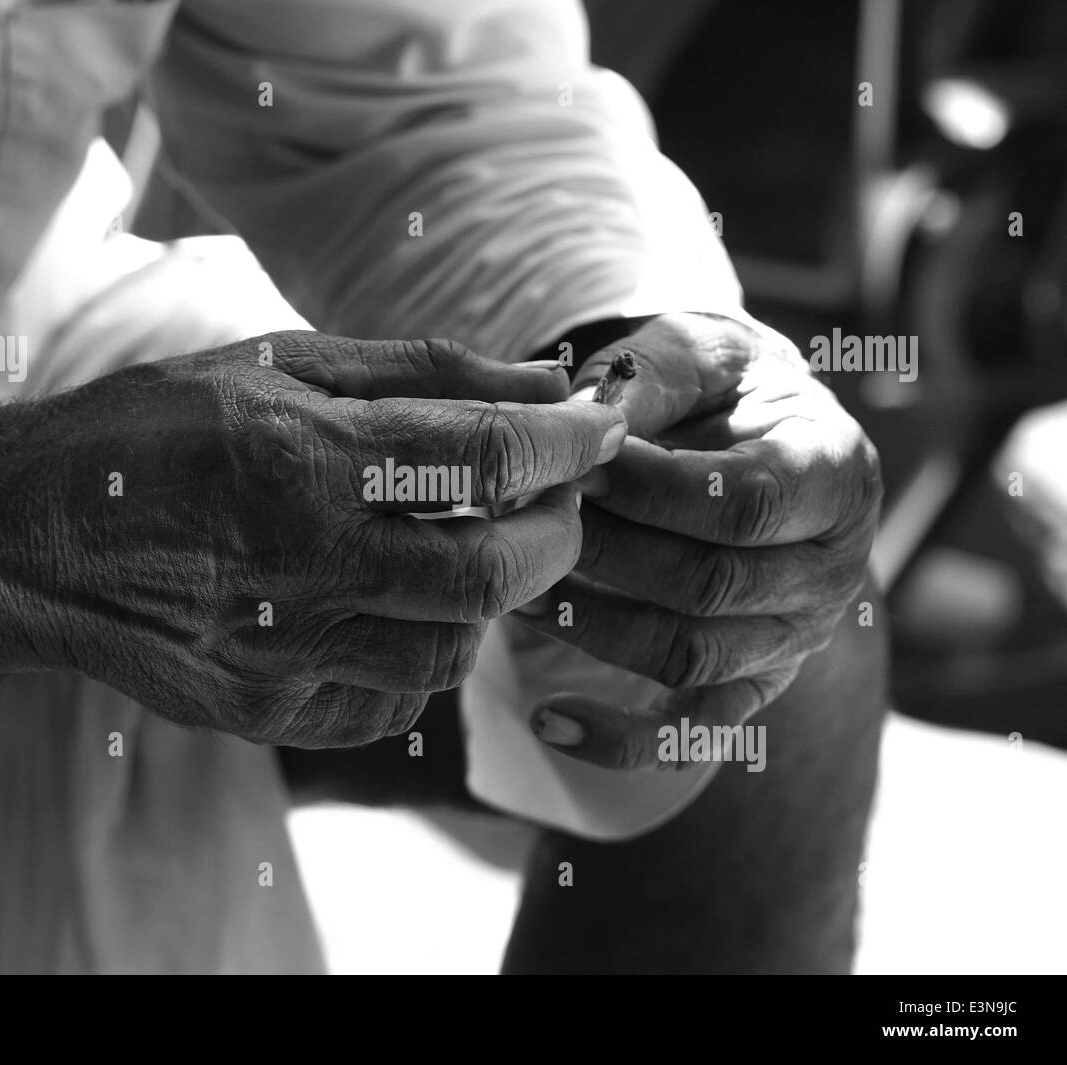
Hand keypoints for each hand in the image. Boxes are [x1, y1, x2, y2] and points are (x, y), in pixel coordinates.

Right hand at [0, 331, 625, 747]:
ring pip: (452, 652)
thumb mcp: (273, 363)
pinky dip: (420, 659)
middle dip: (555, 535)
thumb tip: (540, 378)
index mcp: (303, 455)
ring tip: (475, 551)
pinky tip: (395, 612)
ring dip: (491, 600)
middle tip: (559, 502)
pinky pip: (392, 706)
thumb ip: (417, 370)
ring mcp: (279, 652)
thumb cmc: (150, 431)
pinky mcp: (262, 711)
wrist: (26, 540)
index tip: (602, 427)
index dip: (569, 442)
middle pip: (492, 571)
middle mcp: (300, 561)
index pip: (489, 456)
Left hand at [518, 313, 881, 768]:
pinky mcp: (752, 683)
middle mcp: (834, 568)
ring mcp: (796, 636)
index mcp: (836, 474)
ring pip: (691, 655)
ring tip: (521, 590)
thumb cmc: (715, 389)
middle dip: (608, 554)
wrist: (747, 434)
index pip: (746, 504)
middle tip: (533, 523)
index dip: (650, 492)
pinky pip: (692, 731)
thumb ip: (648, 379)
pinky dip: (621, 739)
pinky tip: (550, 723)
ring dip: (595, 627)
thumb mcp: (694, 355)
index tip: (575, 467)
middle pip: (712, 584)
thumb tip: (584, 417)